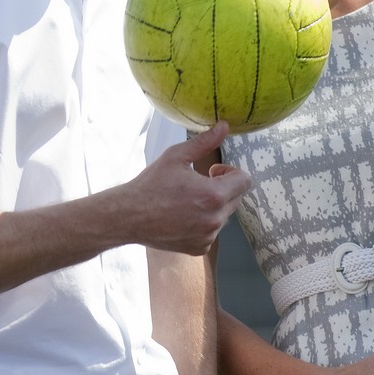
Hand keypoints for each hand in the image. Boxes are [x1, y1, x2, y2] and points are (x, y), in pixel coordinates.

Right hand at [126, 122, 250, 255]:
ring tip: (187, 200)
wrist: (128, 216)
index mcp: (214, 195)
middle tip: (198, 182)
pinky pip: (212, 231)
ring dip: (213, 205)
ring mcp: (208, 236)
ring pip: (224, 215)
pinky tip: (182, 215)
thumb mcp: (176, 157)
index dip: (231, 171)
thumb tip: (224, 126)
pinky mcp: (199, 247)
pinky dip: (203, 222)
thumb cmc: (151, 184)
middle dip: (223, 187)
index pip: (245, 181)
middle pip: (236, 198)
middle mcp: (215, 219)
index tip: (214, 171)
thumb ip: (204, 142)